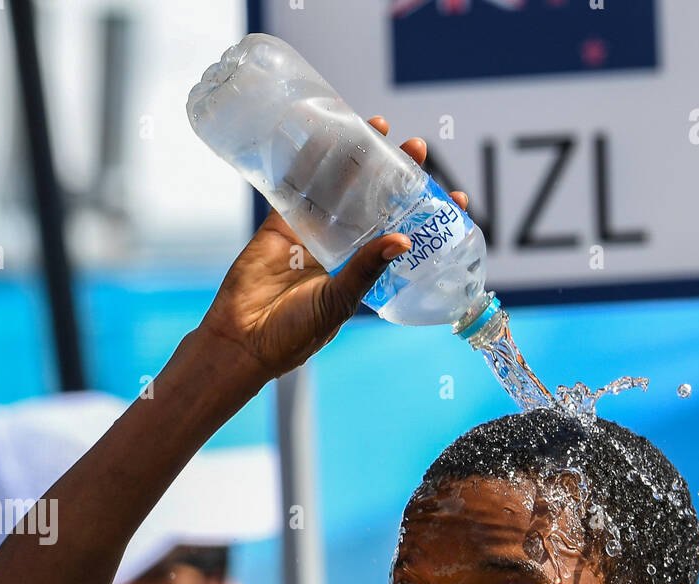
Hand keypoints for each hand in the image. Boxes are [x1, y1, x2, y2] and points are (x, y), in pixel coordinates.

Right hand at [199, 116, 469, 380]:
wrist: (243, 339)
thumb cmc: (295, 334)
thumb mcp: (339, 302)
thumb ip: (366, 269)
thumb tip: (402, 239)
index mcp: (364, 271)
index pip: (404, 234)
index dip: (427, 215)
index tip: (455, 196)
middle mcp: (342, 248)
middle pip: (374, 201)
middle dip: (395, 174)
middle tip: (417, 147)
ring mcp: (312, 232)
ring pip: (339, 187)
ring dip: (357, 157)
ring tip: (378, 127)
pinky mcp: (281, 222)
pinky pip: (299, 184)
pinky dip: (309, 159)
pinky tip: (326, 133)